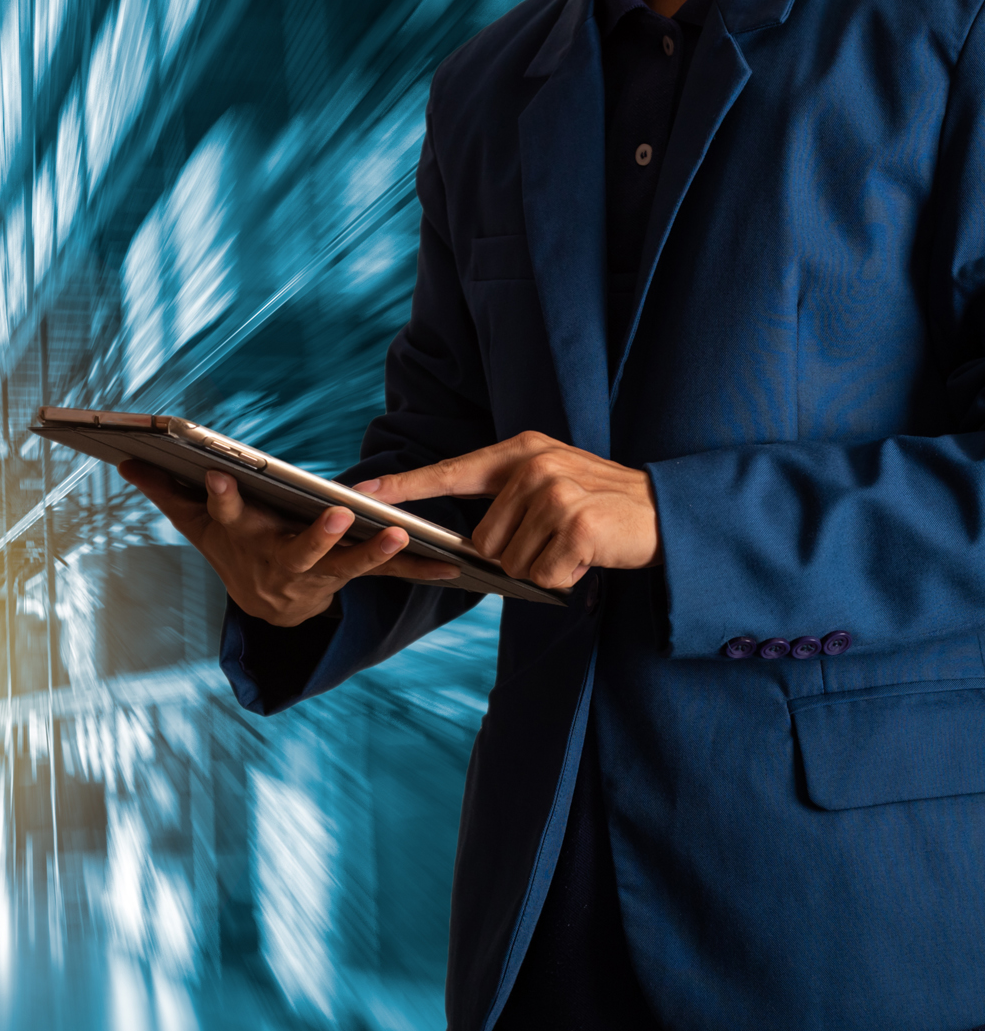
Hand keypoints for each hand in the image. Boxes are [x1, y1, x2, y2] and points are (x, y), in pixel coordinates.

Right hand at [118, 460, 461, 627]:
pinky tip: (451, 565)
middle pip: (299, 551)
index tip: (220, 478)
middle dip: (317, 535)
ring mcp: (319, 577)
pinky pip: (386, 577)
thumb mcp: (199, 527)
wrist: (267, 610)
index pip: (228, 517)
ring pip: (348, 567)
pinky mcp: (350, 581)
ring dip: (374, 552)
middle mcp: (281, 563)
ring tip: (400, 534)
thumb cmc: (234, 552)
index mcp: (244, 542)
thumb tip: (124, 458)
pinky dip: (417, 570)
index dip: (223, 500)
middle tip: (337, 513)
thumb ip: (167, 492)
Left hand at [355, 431, 660, 588]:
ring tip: (573, 546)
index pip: (450, 470)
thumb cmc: (602, 506)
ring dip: (540, 568)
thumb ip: (507, 499)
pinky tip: (586, 558)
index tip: (362, 492)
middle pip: (483, 540)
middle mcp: (533, 466)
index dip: (404, 485)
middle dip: (515, 556)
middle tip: (556, 541)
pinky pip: (541, 575)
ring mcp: (555, 493)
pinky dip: (562, 578)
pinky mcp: (575, 525)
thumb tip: (468, 541)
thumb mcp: (553, 484)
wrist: (668, 513)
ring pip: (509, 562)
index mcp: (521, 452)